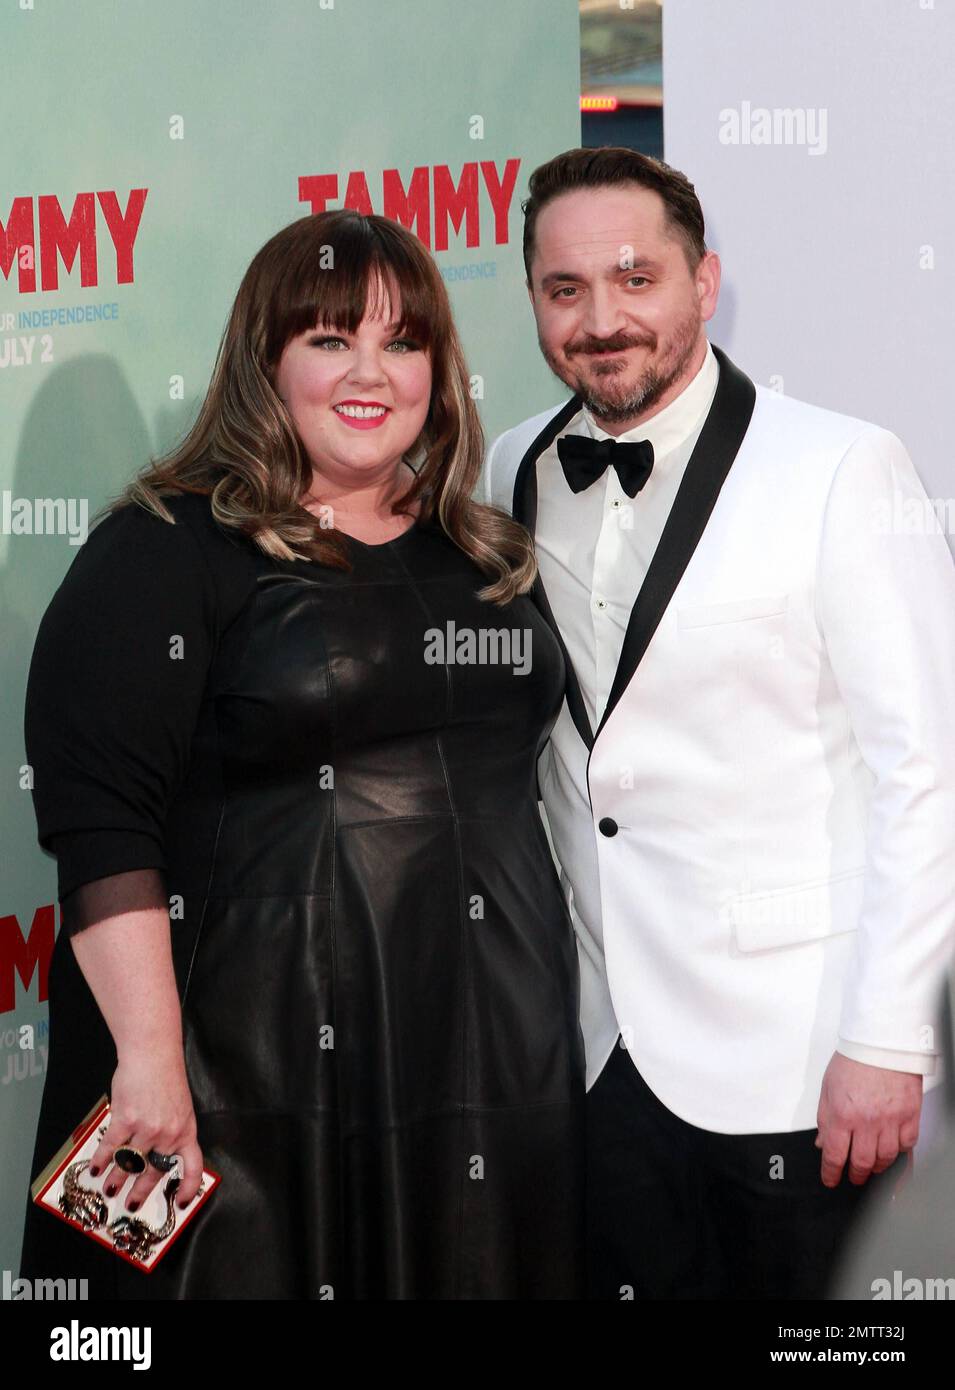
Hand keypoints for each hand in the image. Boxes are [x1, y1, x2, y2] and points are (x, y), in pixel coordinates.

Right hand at [89, 1044, 203, 1211]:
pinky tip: (95, 1168)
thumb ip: (170, 1131)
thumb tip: (153, 1156)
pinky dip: (101, 1160)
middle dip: (140, 1192)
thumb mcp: (179, 1107)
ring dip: (116, 1180)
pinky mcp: (126, 1120)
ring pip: (129, 1163)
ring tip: (109, 1189)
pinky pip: (111, 1148)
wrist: (153, 1053)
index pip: (192, 1167)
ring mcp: (147, 1128)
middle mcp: (169, 1134)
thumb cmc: (165, 1076)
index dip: (186, 1187)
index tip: (180, 1202)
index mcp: (187, 1131)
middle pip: (154, 1172)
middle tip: (131, 1203)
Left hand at [815, 1051, 920, 1187]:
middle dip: (855, 1175)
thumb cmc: (853, 1061)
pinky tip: (891, 1150)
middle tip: (853, 1177)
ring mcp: (891, 1120)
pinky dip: (898, 1152)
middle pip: (861, 1162)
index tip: (830, 1180)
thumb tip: (822, 1143)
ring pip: (885, 1158)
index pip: (834, 1155)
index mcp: (842, 1113)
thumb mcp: (828, 1088)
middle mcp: (866, 1121)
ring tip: (871, 1167)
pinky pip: (906, 1145)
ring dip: (876, 1168)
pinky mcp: (910, 1116)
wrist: (881, 1042)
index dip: (831, 1173)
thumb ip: (825, 1118)